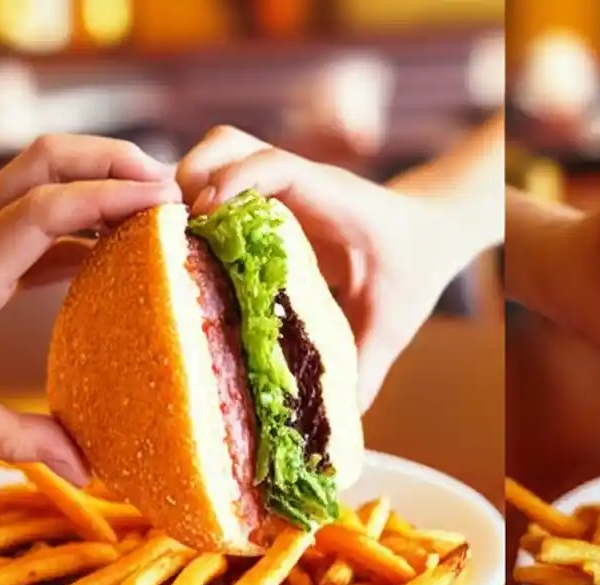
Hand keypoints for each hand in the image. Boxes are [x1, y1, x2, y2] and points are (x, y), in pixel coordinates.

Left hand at [0, 135, 178, 482]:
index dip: (110, 198)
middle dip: (116, 160)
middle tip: (173, 188)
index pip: (46, 209)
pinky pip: (36, 202)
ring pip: (42, 166)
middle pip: (49, 159)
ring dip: (101, 172)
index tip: (165, 205)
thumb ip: (19, 440)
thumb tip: (89, 470)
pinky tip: (115, 239)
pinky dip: (82, 209)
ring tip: (155, 203)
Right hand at [178, 125, 493, 410]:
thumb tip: (338, 425)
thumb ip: (367, 367)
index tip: (206, 215)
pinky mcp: (268, 196)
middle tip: (173, 234)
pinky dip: (194, 198)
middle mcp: (300, 183)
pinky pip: (219, 179)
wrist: (429, 233)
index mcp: (332, 199)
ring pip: (218, 155)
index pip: (276, 165)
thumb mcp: (395, 320)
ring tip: (170, 240)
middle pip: (230, 145)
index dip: (236, 180)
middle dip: (191, 178)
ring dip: (185, 186)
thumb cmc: (413, 268)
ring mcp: (280, 184)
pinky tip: (186, 247)